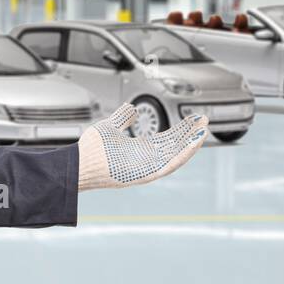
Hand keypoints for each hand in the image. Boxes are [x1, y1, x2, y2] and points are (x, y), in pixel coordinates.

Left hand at [77, 103, 208, 190]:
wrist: (78, 161)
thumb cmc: (90, 149)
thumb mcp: (110, 127)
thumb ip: (122, 118)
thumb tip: (131, 108)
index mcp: (140, 149)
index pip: (167, 138)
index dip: (182, 129)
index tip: (194, 118)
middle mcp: (146, 160)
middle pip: (175, 146)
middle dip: (190, 134)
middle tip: (204, 121)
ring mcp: (146, 168)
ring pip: (175, 157)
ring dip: (190, 145)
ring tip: (203, 131)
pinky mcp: (143, 176)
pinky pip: (167, 167)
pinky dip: (181, 156)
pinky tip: (191, 145)